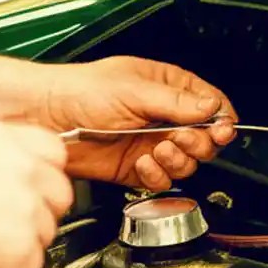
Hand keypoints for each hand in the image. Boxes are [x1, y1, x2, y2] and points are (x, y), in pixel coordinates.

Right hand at [0, 122, 73, 267]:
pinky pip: (32, 262)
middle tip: (2, 218)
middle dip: (39, 208)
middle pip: (60, 194)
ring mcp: (29, 213)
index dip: (42, 173)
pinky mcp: (24, 251)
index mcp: (9, 142)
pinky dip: (10, 266)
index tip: (31, 185)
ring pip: (46, 231)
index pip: (56, 153)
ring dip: (22, 238)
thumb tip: (14, 166)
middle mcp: (26, 173)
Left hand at [35, 56, 238, 190]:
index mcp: (168, 88)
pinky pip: (163, 179)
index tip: (221, 128)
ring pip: (187, 162)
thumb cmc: (79, 91)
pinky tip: (142, 163)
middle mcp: (163, 117)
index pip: (211, 104)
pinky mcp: (138, 168)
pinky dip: (156, 175)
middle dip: (198, 142)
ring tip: (157, 150)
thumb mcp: (133, 89)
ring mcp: (152, 143)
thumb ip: (176, 102)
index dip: (220, 119)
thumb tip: (210, 108)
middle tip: (180, 138)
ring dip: (177, 160)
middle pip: (205, 138)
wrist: (46, 119)